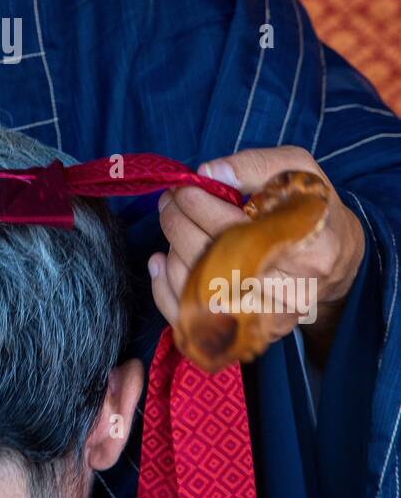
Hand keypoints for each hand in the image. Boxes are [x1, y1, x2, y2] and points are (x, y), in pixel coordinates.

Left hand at [148, 145, 365, 353]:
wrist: (337, 258)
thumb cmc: (312, 208)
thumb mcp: (298, 171)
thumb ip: (256, 165)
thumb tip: (208, 173)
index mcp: (308, 244)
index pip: (237, 227)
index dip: (198, 204)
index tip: (183, 188)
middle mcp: (291, 289)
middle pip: (213, 261)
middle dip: (178, 224)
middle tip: (169, 202)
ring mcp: (269, 318)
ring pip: (197, 293)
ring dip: (172, 252)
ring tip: (172, 224)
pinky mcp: (248, 333)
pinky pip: (192, 321)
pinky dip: (165, 290)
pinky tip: (160, 262)